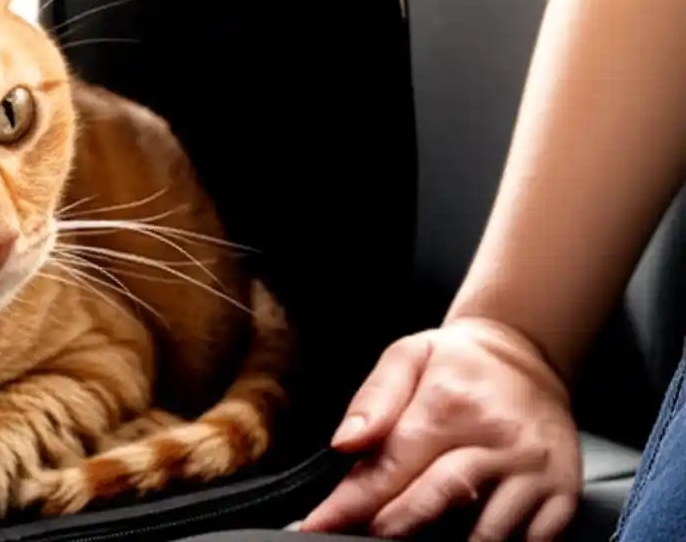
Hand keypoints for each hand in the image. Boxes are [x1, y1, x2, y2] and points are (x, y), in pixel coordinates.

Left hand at [301, 318, 581, 540]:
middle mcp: (495, 440)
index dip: (350, 505)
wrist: (528, 354)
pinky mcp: (562, 491)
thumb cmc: (457, 362)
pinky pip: (533, 540)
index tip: (316, 526)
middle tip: (360, 540)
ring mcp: (533, 470)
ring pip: (486, 531)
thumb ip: (373, 400)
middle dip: (392, 528)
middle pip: (435, 500)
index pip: (389, 467)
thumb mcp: (407, 357)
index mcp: (448, 405)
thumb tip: (343, 444)